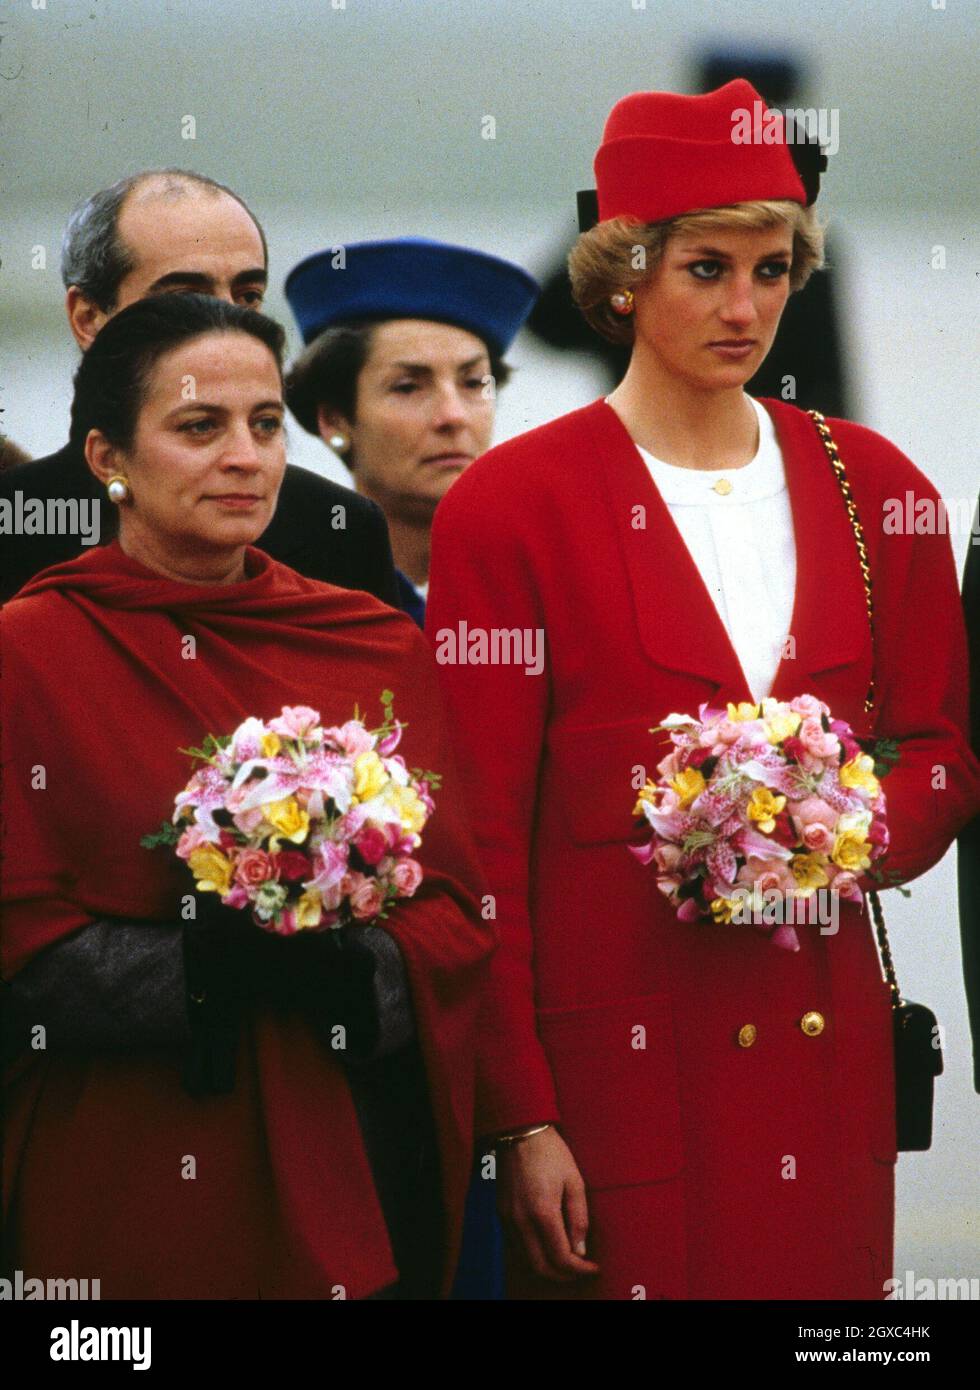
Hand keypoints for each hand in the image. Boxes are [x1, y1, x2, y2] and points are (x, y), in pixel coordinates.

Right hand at [496, 1126, 599, 1281]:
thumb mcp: (575, 1181)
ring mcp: (507, 1218)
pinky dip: (533, 1255)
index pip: (561, 1257)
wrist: (520, 1132)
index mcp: (542, 1211)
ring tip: (567, 1262)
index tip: (594, 1267)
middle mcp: (520, 1220)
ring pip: (526, 1260)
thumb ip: (579, 1218)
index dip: (580, 1269)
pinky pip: (516, 1247)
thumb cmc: (551, 1153)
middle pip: (541, 1267)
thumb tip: (580, 1250)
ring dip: (547, 1268)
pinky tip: (547, 1247)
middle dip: (563, 1276)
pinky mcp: (501, 1214)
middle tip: (581, 1271)